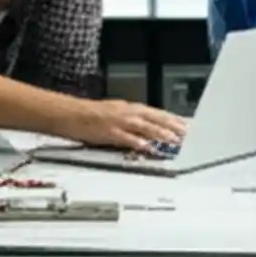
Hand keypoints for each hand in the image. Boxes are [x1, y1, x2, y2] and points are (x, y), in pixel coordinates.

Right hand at [61, 99, 187, 151]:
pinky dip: (137, 142)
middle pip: (155, 119)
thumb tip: (147, 129)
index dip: (172, 120)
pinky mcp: (109, 132)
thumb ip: (132, 121)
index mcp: (130, 108)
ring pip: (145, 127)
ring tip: (173, 141)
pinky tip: (147, 147)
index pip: (157, 114)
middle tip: (186, 135)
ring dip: (160, 134)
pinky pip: (126, 138)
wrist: (68, 113)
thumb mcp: (115, 113)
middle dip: (172, 127)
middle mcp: (128, 113)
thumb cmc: (89, 114)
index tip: (185, 126)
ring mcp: (119, 122)